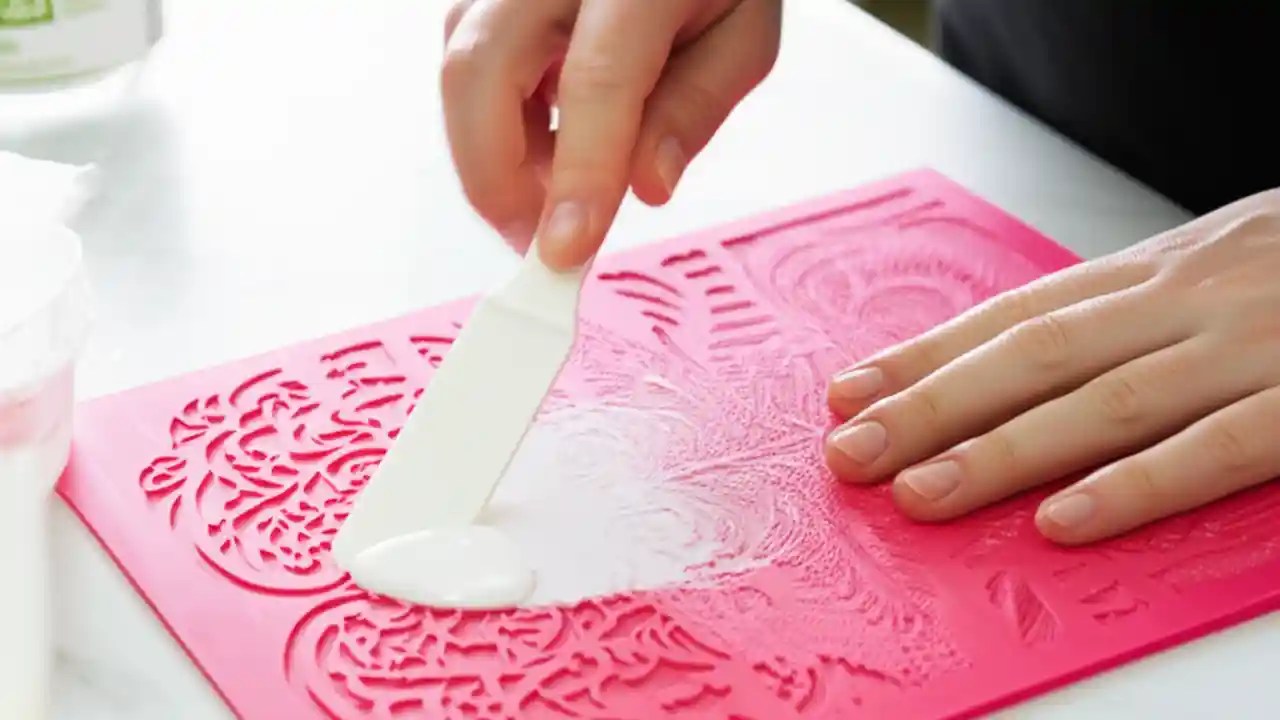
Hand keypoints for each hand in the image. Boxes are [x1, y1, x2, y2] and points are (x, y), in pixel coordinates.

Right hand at [442, 0, 781, 269]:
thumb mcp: (743, 34)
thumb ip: (695, 106)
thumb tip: (644, 186)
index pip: (597, 80)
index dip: (578, 174)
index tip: (565, 253)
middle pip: (481, 68)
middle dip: (494, 177)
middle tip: (536, 242)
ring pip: (459, 63)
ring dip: (491, 149)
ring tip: (554, 186)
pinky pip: (464, 50)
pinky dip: (492, 115)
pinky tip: (540, 138)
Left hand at [824, 188, 1279, 544]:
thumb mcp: (1212, 267)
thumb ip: (1127, 312)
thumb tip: (1021, 363)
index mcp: (1158, 271)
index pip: (1016, 314)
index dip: (928, 356)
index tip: (851, 393)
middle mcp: (1187, 301)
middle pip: (1033, 356)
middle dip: (931, 407)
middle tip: (850, 453)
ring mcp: (1251, 349)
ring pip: (1102, 403)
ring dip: (1002, 451)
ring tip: (918, 494)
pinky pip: (1216, 449)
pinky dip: (1136, 485)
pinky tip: (1062, 521)